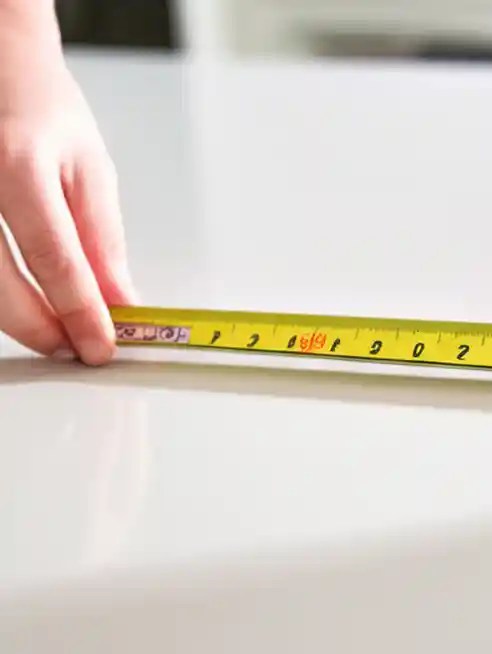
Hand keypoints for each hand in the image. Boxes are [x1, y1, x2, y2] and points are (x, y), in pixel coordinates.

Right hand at [0, 5, 134, 364]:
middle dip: (41, 329)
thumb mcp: (90, 170)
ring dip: (14, 317)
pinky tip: (22, 300)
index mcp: (19, 165)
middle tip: (76, 348)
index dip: (81, 313)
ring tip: (53, 328)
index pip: (55, 259)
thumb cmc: (43, 110)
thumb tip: (120, 303)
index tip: (101, 346)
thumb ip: (102, 240)